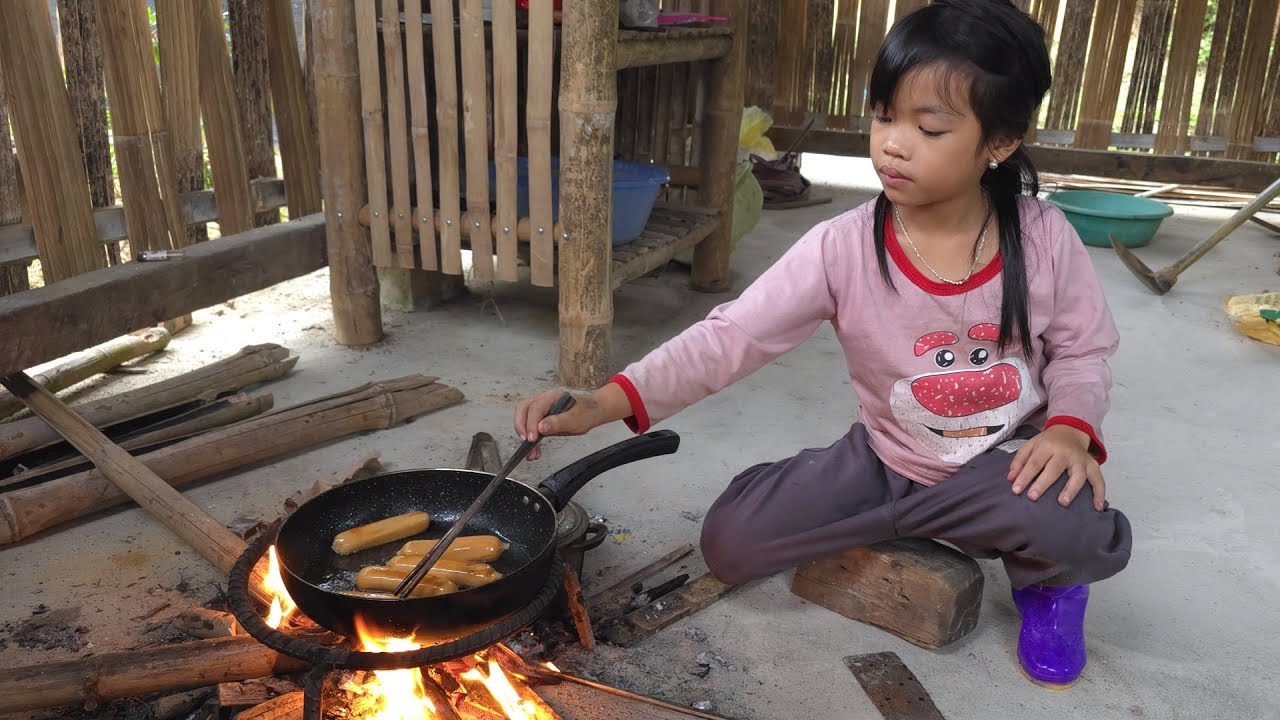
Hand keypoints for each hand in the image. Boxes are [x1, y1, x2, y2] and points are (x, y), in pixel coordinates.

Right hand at [514, 383, 630, 460]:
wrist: (593, 412)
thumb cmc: (587, 412)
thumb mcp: (576, 420)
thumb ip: (559, 422)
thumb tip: (541, 427)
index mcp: (552, 396)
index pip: (535, 408)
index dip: (531, 423)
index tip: (532, 438)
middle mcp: (544, 400)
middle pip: (523, 409)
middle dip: (521, 426)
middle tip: (526, 442)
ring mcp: (541, 408)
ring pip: (524, 418)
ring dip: (524, 435)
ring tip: (531, 453)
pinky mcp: (541, 419)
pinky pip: (531, 428)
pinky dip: (531, 440)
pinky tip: (535, 452)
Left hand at [1008, 425, 1104, 509]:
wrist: (1071, 430)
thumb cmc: (1047, 442)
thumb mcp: (1030, 445)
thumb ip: (1019, 461)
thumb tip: (1011, 478)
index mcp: (1047, 446)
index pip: (1034, 462)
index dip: (1025, 476)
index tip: (1016, 490)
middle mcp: (1065, 452)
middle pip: (1054, 469)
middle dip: (1043, 483)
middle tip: (1032, 497)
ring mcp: (1080, 459)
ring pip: (1078, 475)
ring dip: (1071, 489)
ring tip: (1063, 503)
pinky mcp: (1092, 465)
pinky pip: (1098, 479)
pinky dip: (1100, 493)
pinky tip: (1097, 507)